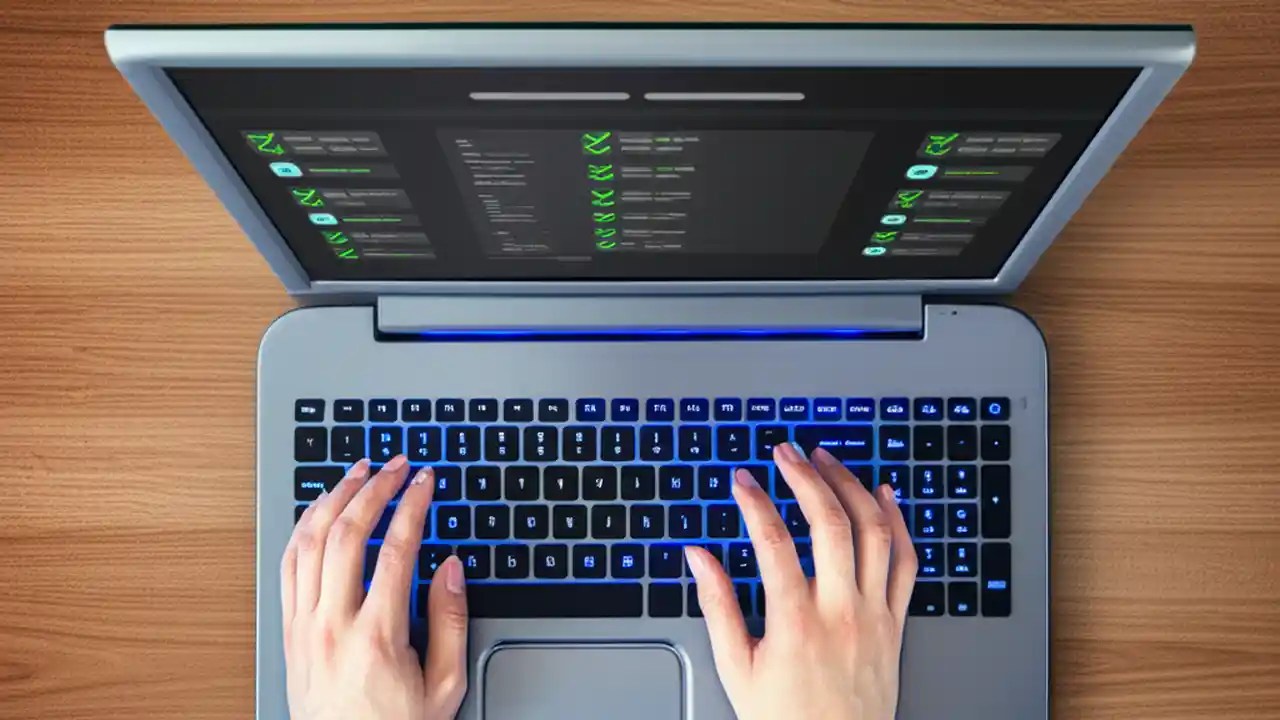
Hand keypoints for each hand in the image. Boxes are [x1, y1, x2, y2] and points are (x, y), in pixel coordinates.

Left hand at [281, 456, 468, 719]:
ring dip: (334, 498)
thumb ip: (450, 622)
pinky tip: (320, 510)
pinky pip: (288, 565)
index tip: (426, 482)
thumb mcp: (445, 686)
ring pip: (309, 542)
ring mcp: (304, 627)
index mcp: (377, 637)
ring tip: (357, 472)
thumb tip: (449, 569)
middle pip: (347, 535)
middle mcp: (333, 626)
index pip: (395, 551)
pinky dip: (303, 528)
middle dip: (374, 488)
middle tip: (396, 465)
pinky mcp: (288, 631)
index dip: (413, 506)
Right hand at [685, 443, 916, 719]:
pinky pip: (907, 562)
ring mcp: (874, 615)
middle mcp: (840, 612)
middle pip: (829, 524)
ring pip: (874, 532)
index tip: (742, 479)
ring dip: (850, 486)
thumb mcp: (736, 668)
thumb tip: (698, 558)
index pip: (774, 541)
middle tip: (784, 453)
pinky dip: (898, 522)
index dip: (754, 501)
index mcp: (795, 623)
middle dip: (804, 476)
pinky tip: (884, 495)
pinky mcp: (896, 623)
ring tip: (826, 459)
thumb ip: (717, 607)